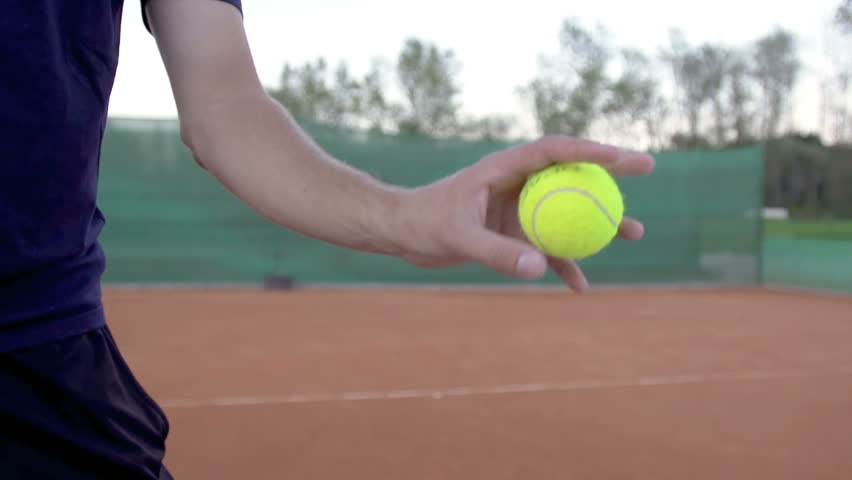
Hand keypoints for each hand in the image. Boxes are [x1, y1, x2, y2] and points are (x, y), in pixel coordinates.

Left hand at [396, 136, 654, 291]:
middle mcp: (516, 184)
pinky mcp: (512, 233)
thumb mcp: (457, 236)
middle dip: (609, 171)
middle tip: (646, 168)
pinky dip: (562, 264)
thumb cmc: (424, 223)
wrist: (403, 235)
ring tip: (633, 233)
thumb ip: (496, 252)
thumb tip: (540, 268)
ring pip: (566, 212)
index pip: (553, 150)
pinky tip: (580, 286)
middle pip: (571, 173)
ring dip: (598, 222)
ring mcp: (517, 208)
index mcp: (504, 168)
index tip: (622, 156)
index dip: (590, 149)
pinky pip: (545, 247)